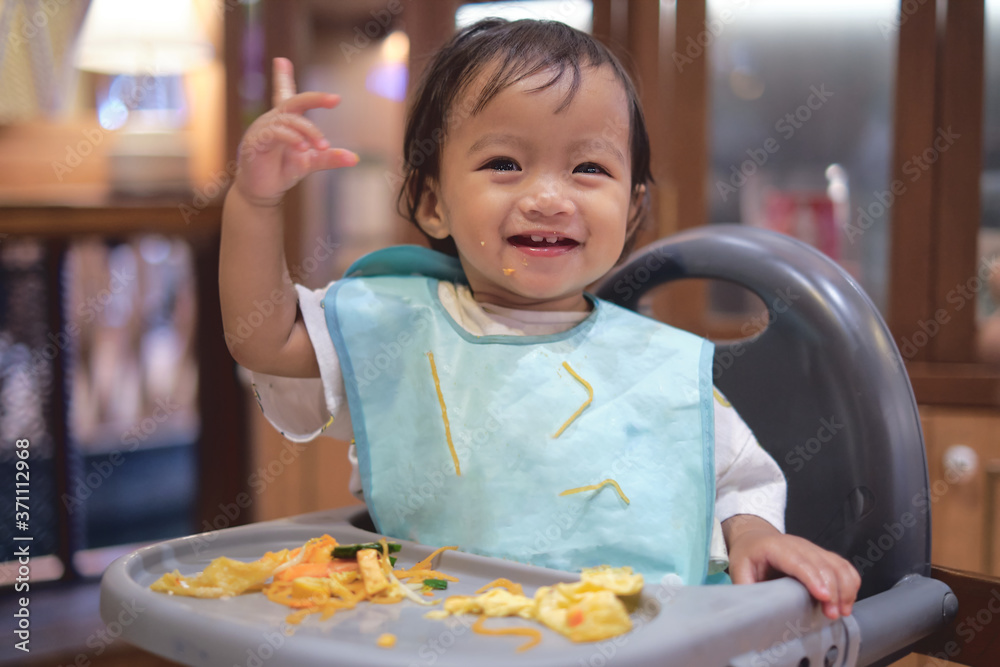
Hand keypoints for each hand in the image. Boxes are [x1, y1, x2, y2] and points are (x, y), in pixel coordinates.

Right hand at [234, 57, 357, 207]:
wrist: (264, 191)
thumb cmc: (284, 170)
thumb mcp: (311, 162)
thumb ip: (329, 157)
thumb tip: (355, 159)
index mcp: (284, 119)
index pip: (283, 92)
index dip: (282, 77)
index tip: (281, 61)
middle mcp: (272, 119)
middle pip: (293, 101)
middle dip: (314, 98)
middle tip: (334, 99)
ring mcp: (262, 129)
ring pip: (288, 120)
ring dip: (308, 131)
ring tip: (322, 146)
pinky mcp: (255, 143)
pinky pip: (274, 134)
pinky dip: (291, 139)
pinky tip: (302, 149)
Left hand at [723, 515, 860, 619]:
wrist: (756, 538)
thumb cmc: (749, 554)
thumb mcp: (739, 568)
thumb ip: (745, 586)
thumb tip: (750, 608)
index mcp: (776, 547)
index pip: (799, 562)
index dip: (813, 578)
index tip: (823, 596)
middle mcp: (799, 545)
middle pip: (823, 565)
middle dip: (833, 590)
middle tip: (832, 614)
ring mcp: (814, 549)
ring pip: (838, 565)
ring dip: (845, 588)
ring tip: (842, 611)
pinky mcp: (823, 556)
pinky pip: (844, 566)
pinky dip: (851, 583)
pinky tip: (847, 601)